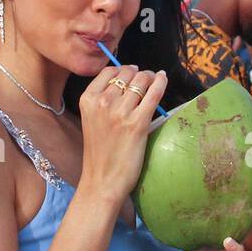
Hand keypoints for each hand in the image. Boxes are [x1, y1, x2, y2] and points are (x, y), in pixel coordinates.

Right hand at [77, 64, 168, 205]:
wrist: (101, 181)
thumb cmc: (99, 153)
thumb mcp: (92, 120)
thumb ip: (103, 101)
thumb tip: (126, 81)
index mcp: (88, 100)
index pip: (109, 71)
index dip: (123, 69)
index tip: (132, 72)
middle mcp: (103, 102)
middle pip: (127, 73)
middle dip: (139, 74)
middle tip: (146, 79)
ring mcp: (121, 112)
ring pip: (142, 81)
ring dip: (151, 78)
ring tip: (156, 80)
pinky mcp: (138, 123)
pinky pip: (154, 94)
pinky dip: (161, 83)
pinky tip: (164, 79)